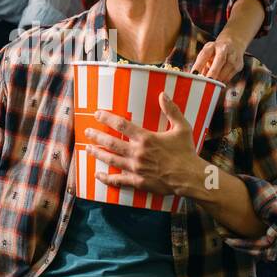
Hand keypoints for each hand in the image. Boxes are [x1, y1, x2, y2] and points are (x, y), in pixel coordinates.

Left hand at [84, 93, 202, 196]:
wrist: (190, 177)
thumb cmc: (186, 152)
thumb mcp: (182, 127)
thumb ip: (171, 110)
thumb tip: (163, 94)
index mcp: (146, 138)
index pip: (121, 125)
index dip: (107, 118)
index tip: (97, 114)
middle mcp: (138, 153)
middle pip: (111, 142)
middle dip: (97, 136)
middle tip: (87, 132)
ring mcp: (136, 168)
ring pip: (111, 160)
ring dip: (98, 154)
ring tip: (88, 149)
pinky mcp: (138, 181)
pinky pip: (118, 180)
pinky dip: (106, 178)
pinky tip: (98, 175)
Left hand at [191, 33, 244, 81]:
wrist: (234, 43)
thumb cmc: (215, 50)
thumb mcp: (207, 52)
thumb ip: (201, 64)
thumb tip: (196, 78)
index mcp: (213, 45)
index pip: (205, 54)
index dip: (199, 64)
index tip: (194, 74)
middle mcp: (225, 49)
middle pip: (220, 60)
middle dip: (213, 72)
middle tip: (206, 83)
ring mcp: (234, 57)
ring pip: (226, 71)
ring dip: (217, 80)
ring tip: (210, 84)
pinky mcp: (239, 66)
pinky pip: (228, 78)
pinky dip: (222, 81)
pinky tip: (218, 81)